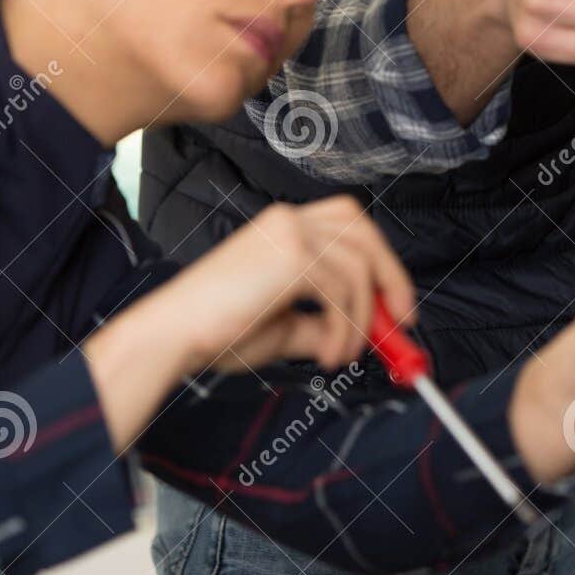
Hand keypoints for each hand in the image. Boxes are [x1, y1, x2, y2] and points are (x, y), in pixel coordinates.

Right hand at [84, 198, 414, 452]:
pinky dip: (345, 329)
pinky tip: (328, 355)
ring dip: (361, 320)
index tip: (395, 303)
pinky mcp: (292, 257)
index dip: (379, 259)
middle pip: (365, 232)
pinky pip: (343, 292)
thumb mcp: (280, 327)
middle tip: (401, 324)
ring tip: (342, 355)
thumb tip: (353, 337)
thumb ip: (317, 326)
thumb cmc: (215, 331)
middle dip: (392, 278)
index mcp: (283, 225)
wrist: (173, 334)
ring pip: (359, 269)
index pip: (349, 224)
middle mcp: (289, 219)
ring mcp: (290, 233)